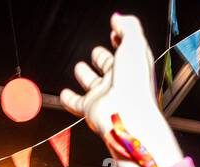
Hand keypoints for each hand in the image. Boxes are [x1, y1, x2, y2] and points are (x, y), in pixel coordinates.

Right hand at [59, 14, 180, 166]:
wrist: (126, 116)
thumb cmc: (134, 83)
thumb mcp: (135, 44)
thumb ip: (128, 26)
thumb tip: (118, 18)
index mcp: (133, 65)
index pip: (126, 49)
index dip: (121, 38)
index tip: (115, 31)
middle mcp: (119, 80)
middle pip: (109, 67)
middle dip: (102, 58)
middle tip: (96, 52)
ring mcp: (104, 95)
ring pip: (93, 84)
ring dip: (85, 75)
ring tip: (79, 68)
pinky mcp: (91, 108)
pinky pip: (77, 103)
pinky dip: (69, 98)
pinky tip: (64, 94)